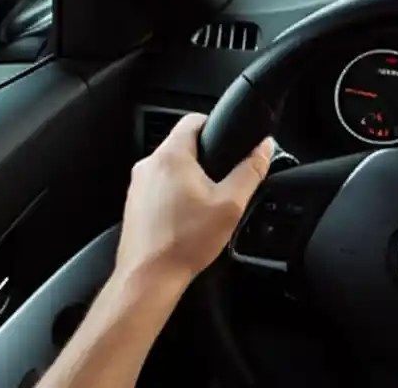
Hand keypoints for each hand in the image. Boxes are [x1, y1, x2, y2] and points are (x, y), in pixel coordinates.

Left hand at [115, 113, 273, 285]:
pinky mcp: (134, 204)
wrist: (149, 277)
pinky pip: (158, 187)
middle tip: (224, 180)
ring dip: (189, 178)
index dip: (215, 125)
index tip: (229, 141)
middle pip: (182, 144)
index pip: (193, 119)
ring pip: (170, 168)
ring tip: (207, 203)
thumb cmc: (185, 242)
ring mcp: (137, 185)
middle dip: (205, 157)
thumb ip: (250, 171)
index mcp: (171, 156)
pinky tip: (188, 218)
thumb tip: (264, 148)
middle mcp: (148, 165)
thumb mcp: (230, 204)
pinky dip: (174, 195)